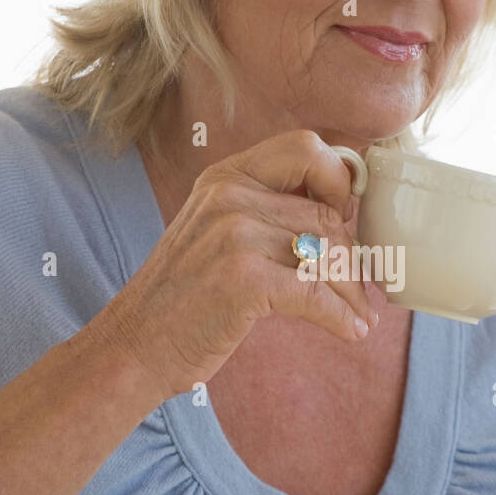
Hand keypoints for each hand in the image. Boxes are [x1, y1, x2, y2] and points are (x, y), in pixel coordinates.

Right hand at [103, 129, 376, 402]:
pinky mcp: (244, 279)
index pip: (306, 148)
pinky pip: (318, 294)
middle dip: (352, 258)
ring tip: (359, 318)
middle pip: (326, 214)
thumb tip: (341, 214)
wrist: (135, 346)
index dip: (338, 180)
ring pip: (328, 255)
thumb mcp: (216, 232)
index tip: (347, 220)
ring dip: (352, 294)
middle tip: (360, 291)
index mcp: (226, 176)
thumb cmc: (185, 297)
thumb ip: (264, 211)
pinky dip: (342, 318)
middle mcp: (230, 195)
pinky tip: (351, 332)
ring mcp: (235, 235)